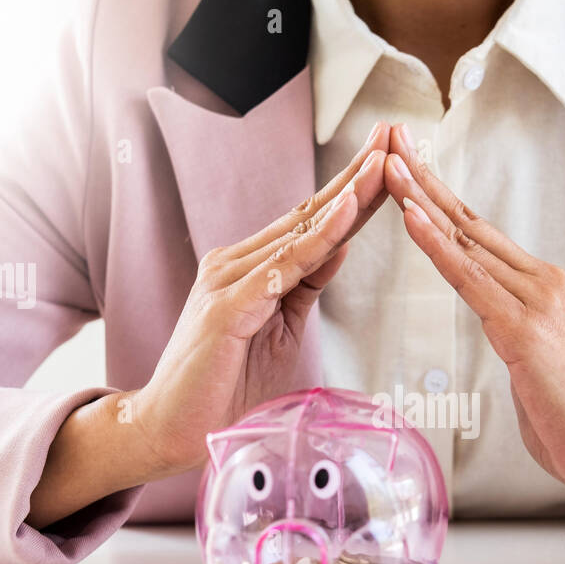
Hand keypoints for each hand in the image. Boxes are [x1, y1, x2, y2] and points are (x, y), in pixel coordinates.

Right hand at [130, 122, 391, 475]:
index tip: (390, 158)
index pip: (313, 222)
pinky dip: (318, 238)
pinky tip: (346, 211)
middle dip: (356, 174)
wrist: (170, 428)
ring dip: (346, 195)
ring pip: (301, 231)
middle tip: (394, 135)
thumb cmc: (224, 385)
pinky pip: (283, 267)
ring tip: (383, 162)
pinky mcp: (226, 306)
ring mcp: (228, 280)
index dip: (353, 190)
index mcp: (252, 267)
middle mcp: (237, 262)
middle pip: (310, 213)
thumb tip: (340, 246)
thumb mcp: (280, 329)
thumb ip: (305, 287)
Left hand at [381, 124, 564, 505]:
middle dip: (425, 178)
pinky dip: (435, 245)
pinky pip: (469, 280)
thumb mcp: (535, 360)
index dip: (440, 197)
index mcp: (541, 287)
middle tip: (392, 137)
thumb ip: (513, 333)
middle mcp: (541, 282)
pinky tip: (411, 218)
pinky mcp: (524, 331)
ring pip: (465, 243)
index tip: (410, 164)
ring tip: (390, 165)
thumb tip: (496, 327)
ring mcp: (535, 302)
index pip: (478, 235)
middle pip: (469, 223)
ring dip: (421, 200)